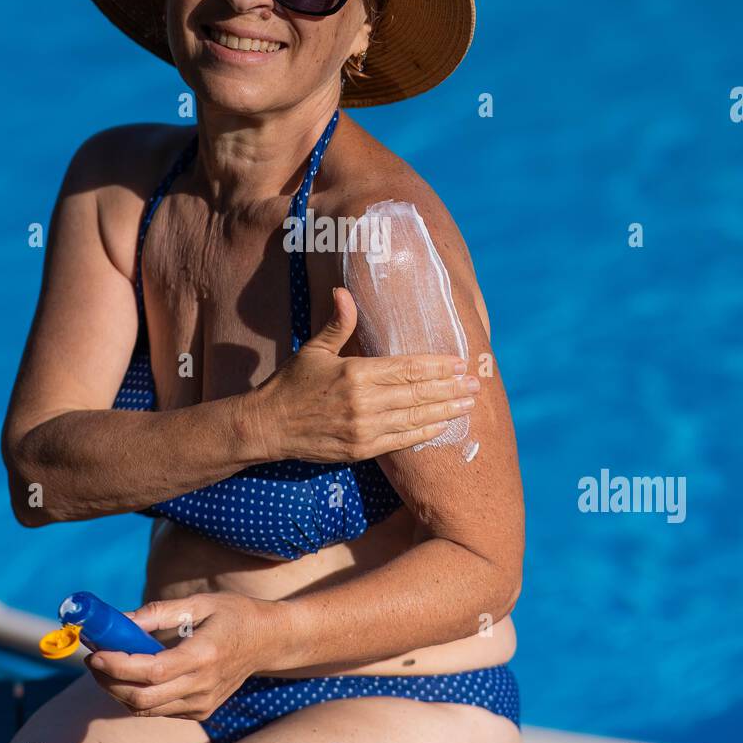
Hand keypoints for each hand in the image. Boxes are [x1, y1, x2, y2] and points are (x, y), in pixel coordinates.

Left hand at [83, 592, 282, 721]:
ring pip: (145, 710)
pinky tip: (133, 674)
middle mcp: (202, 686)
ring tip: (107, 665)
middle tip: (94, 659)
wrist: (270, 640)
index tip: (95, 653)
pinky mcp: (201, 712)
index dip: (117, 666)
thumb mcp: (200, 603)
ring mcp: (202, 704)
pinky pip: (159, 711)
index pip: (151, 672)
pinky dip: (137, 696)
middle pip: (141, 699)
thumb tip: (118, 620)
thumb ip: (158, 612)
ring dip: (118, 690)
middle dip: (108, 681)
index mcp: (204, 655)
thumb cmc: (235, 614)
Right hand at [247, 286, 477, 463]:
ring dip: (445, 410)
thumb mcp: (313, 350)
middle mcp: (362, 402)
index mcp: (354, 373)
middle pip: (417, 393)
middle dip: (449, 388)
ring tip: (468, 404)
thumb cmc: (291, 383)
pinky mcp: (360, 450)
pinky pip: (401, 441)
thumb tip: (343, 292)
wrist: (268, 426)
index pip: (407, 368)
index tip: (460, 362)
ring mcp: (363, 428)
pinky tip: (442, 425)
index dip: (437, 366)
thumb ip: (337, 323)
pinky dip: (424, 433)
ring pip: (414, 418)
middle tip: (475, 384)